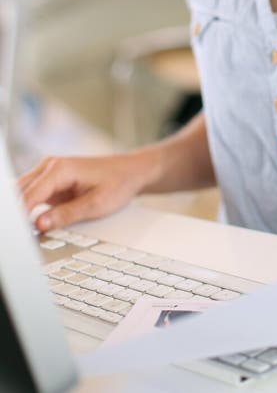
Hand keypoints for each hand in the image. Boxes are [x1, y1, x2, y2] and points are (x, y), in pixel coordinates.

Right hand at [18, 151, 159, 231]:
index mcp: (60, 168)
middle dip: (14, 216)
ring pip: (22, 193)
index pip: (29, 195)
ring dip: (19, 213)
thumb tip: (38, 225)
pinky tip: (25, 227)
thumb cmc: (118, 183)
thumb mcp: (95, 205)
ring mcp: (48, 173)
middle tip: (15, 239)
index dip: (18, 218)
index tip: (15, 236)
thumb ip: (65, 215)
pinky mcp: (50, 182)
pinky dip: (26, 210)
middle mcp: (50, 166)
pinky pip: (31, 196)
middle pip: (19, 192)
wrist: (130, 172)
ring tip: (19, 236)